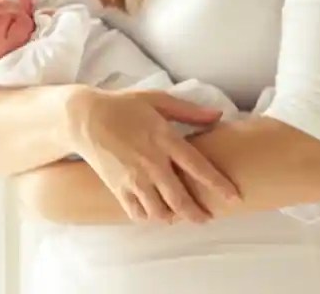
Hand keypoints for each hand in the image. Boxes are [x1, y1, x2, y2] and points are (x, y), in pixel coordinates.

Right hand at [69, 88, 240, 223]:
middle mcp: (152, 164)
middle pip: (180, 199)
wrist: (85, 119)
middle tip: (207, 218)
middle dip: (197, 213)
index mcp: (165, 140)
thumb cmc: (124, 106)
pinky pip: (137, 213)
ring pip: (159, 211)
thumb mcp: (158, 100)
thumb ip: (189, 111)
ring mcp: (133, 179)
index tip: (234, 197)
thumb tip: (218, 115)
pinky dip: (149, 217)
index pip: (199, 168)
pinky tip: (155, 213)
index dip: (218, 185)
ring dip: (173, 217)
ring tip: (180, 215)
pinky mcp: (117, 188)